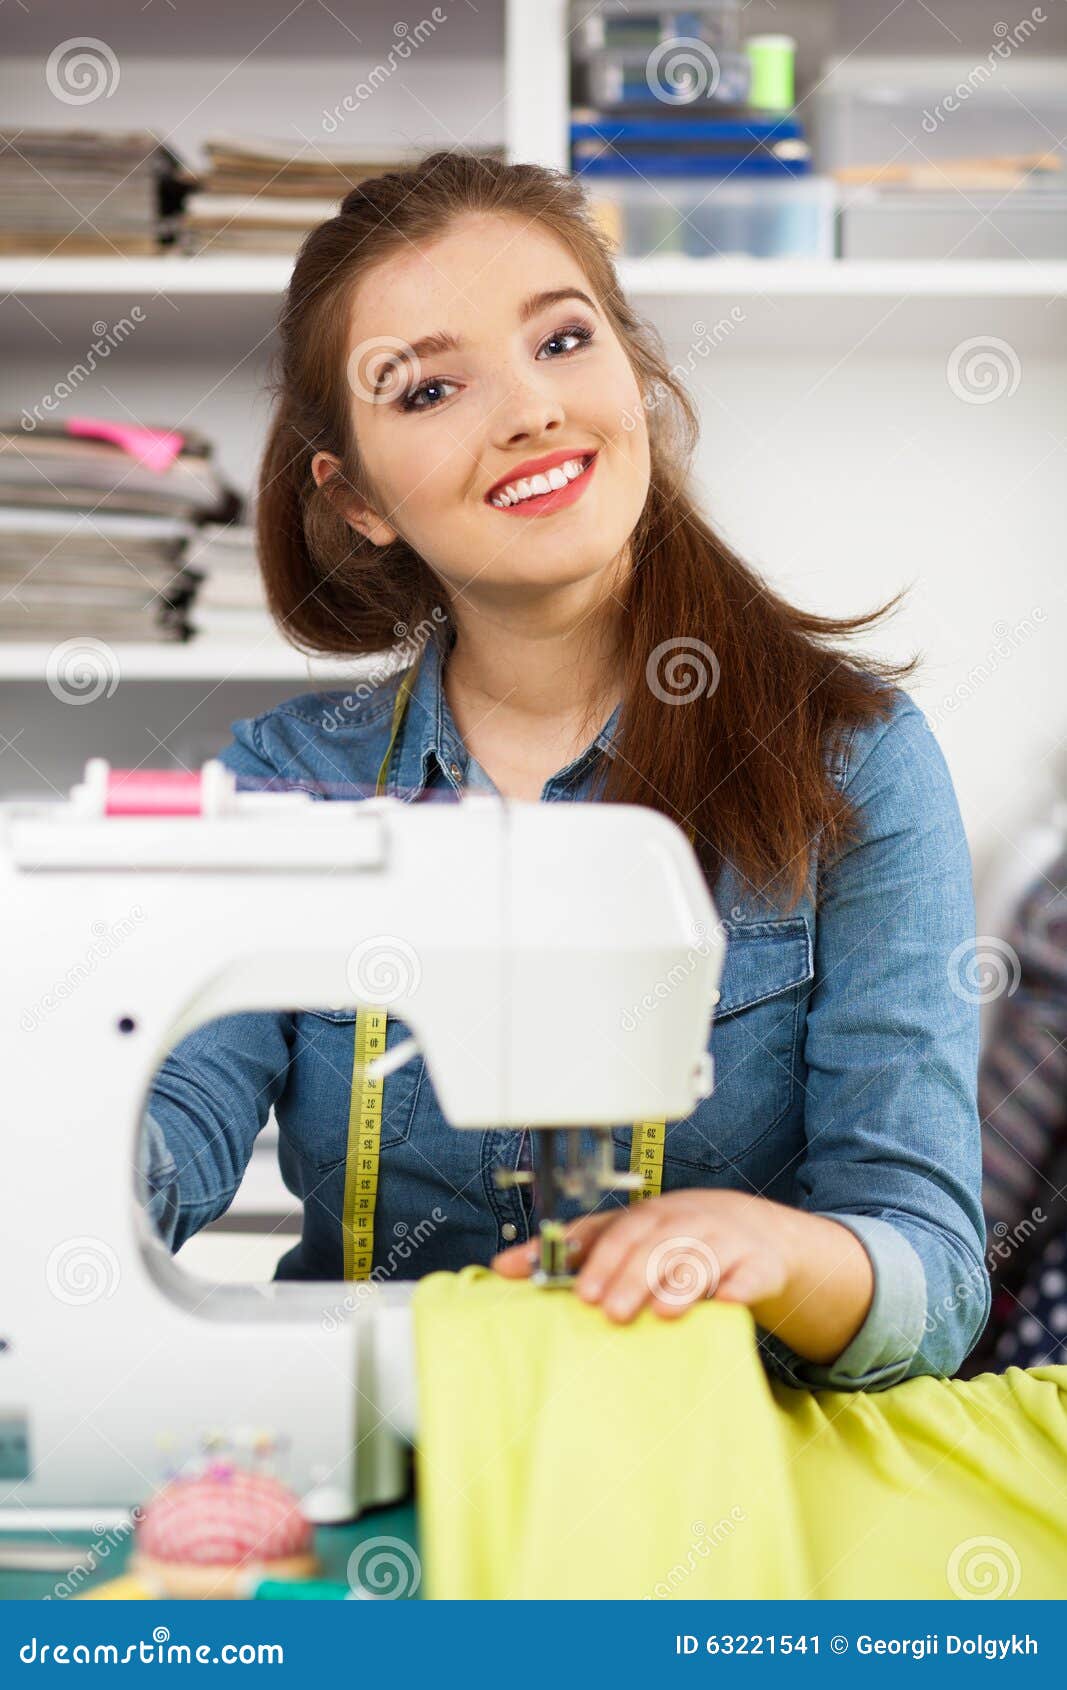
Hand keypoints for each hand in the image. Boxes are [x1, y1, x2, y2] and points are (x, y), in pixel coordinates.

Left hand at [489, 1189, 795, 1324]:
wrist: (754, 1233)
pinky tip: (726, 1302)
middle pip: (655, 1244)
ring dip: (680, 1283)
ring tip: (661, 1313)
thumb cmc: (675, 1240)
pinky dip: (738, 1287)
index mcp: (646, 1218)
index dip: (596, 1257)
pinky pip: (749, 1274)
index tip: (578, 1290)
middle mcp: (683, 1223)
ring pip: (699, 1257)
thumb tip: (500, 1268)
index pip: (615, 1231)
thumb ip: (571, 1254)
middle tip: (609, 1311)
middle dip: (631, 1276)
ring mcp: (723, 1241)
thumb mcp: (626, 1240)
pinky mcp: (758, 1263)